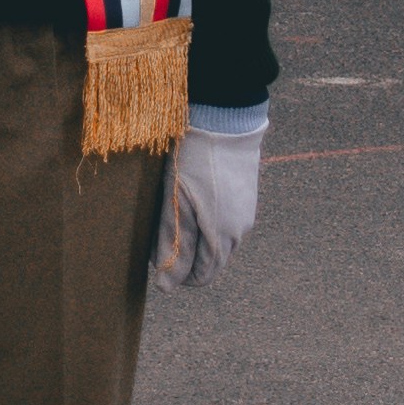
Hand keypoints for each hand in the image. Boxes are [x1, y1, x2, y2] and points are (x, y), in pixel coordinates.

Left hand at [159, 112, 265, 286]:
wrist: (224, 118)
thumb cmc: (192, 161)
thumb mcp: (174, 205)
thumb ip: (172, 247)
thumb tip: (166, 286)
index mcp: (221, 237)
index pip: (201, 277)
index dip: (177, 274)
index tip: (157, 255)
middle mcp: (239, 230)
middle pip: (210, 261)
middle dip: (186, 255)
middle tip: (161, 231)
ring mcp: (245, 212)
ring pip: (218, 241)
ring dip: (197, 237)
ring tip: (174, 211)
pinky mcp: (246, 195)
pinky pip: (227, 221)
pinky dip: (208, 220)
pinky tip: (192, 197)